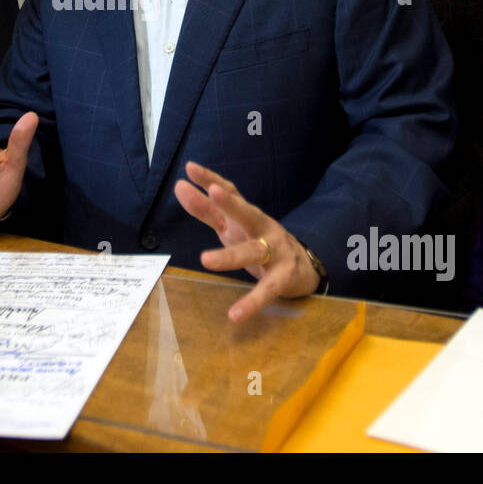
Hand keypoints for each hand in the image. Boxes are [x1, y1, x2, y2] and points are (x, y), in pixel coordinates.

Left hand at [175, 161, 321, 321]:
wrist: (302, 267)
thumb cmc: (258, 242)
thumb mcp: (231, 226)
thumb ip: (206, 210)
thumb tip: (180, 186)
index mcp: (247, 215)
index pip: (230, 191)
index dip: (211, 179)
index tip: (190, 168)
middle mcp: (262, 228)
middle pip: (248, 213)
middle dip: (232, 203)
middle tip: (214, 192)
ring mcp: (275, 251)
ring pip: (253, 252)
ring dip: (230, 256)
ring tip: (205, 260)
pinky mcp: (284, 277)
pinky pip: (267, 290)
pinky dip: (252, 302)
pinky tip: (235, 314)